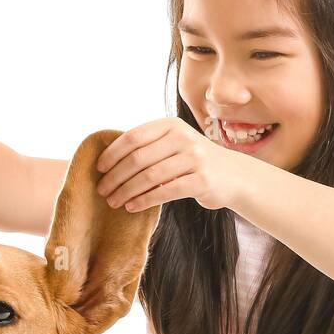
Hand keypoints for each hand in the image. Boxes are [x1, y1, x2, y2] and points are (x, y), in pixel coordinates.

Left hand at [95, 117, 246, 213]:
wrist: (233, 176)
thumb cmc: (194, 163)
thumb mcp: (174, 145)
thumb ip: (149, 147)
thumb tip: (108, 161)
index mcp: (171, 126)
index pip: (133, 137)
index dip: (112, 153)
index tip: (99, 169)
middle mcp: (183, 138)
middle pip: (138, 158)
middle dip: (116, 176)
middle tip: (102, 190)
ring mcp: (194, 158)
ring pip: (149, 177)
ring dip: (126, 191)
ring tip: (114, 202)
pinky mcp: (201, 180)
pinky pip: (165, 192)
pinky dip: (144, 200)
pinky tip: (132, 207)